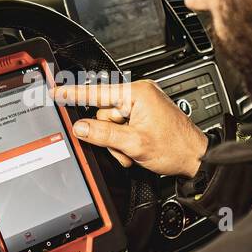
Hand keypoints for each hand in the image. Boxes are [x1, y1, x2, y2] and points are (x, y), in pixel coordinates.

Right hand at [54, 79, 208, 177]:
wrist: (196, 159)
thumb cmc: (176, 147)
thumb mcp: (134, 143)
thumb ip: (103, 134)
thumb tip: (80, 127)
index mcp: (137, 93)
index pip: (97, 93)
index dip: (73, 94)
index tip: (55, 92)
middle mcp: (139, 95)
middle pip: (102, 114)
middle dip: (110, 135)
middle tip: (124, 148)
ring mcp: (141, 106)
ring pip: (110, 125)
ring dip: (117, 143)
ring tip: (134, 151)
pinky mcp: (143, 116)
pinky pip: (121, 129)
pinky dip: (124, 142)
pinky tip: (136, 150)